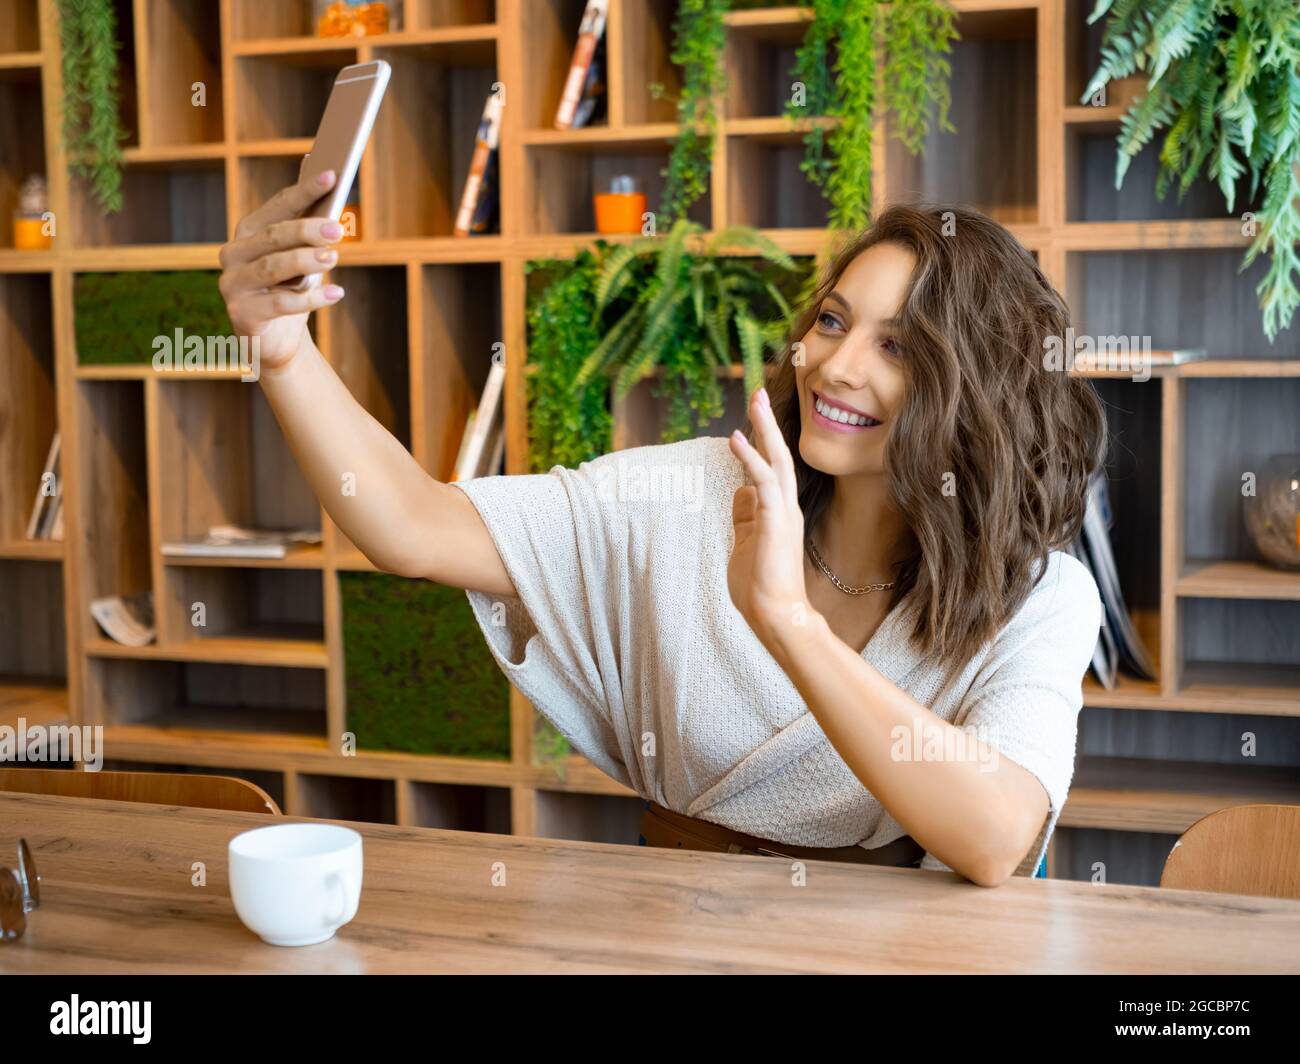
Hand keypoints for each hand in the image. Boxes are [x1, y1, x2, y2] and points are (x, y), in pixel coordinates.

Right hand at [218, 169, 345, 374]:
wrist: (275, 339)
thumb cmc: (290, 289)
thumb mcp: (299, 256)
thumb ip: (305, 221)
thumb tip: (321, 170)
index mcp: (247, 233)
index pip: (278, 207)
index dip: (305, 191)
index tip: (333, 176)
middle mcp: (233, 254)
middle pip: (274, 237)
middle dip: (307, 230)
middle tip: (337, 230)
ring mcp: (233, 285)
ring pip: (273, 267)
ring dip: (306, 261)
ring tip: (334, 257)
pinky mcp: (242, 314)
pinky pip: (280, 304)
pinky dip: (311, 299)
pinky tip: (337, 293)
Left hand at [727, 386, 811, 646]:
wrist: (776, 615)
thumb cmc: (760, 587)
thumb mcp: (746, 543)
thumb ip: (745, 517)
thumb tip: (740, 493)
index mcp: (777, 512)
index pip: (769, 468)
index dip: (759, 443)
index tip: (750, 419)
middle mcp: (785, 506)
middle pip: (778, 455)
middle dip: (767, 423)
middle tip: (758, 394)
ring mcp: (783, 511)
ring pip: (776, 459)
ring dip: (764, 428)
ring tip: (755, 400)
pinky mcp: (775, 519)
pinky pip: (764, 480)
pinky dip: (750, 457)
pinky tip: (737, 437)